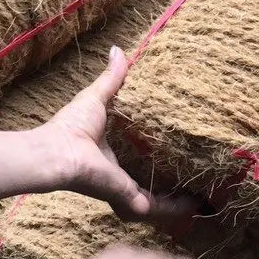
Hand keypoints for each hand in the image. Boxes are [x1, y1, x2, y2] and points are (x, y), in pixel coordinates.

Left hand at [32, 47, 194, 224]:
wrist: (57, 154)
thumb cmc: (71, 127)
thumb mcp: (97, 98)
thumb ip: (112, 78)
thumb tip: (118, 50)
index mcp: (112, 156)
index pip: (140, 161)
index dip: (159, 159)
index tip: (181, 150)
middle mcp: (120, 177)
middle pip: (151, 187)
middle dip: (172, 188)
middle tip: (195, 180)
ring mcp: (125, 191)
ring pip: (158, 203)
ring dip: (178, 203)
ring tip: (201, 198)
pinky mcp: (130, 197)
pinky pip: (156, 207)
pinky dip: (175, 208)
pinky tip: (195, 204)